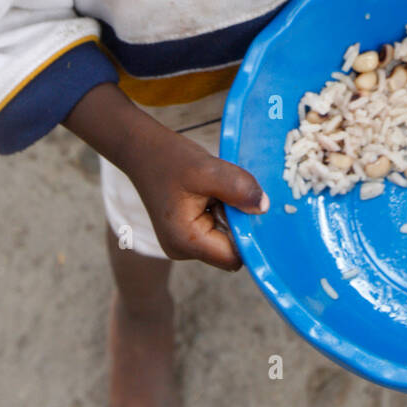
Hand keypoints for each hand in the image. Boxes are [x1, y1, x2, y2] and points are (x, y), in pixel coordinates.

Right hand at [124, 118, 268, 271]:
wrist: (142, 150)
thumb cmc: (170, 158)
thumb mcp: (208, 169)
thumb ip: (238, 188)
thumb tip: (264, 207)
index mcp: (186, 242)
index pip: (233, 256)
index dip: (248, 234)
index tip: (250, 207)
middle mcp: (183, 250)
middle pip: (230, 248)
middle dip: (237, 220)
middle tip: (226, 191)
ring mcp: (183, 243)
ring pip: (224, 236)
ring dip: (228, 213)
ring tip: (213, 189)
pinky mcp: (186, 233)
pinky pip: (215, 227)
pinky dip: (220, 209)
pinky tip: (209, 192)